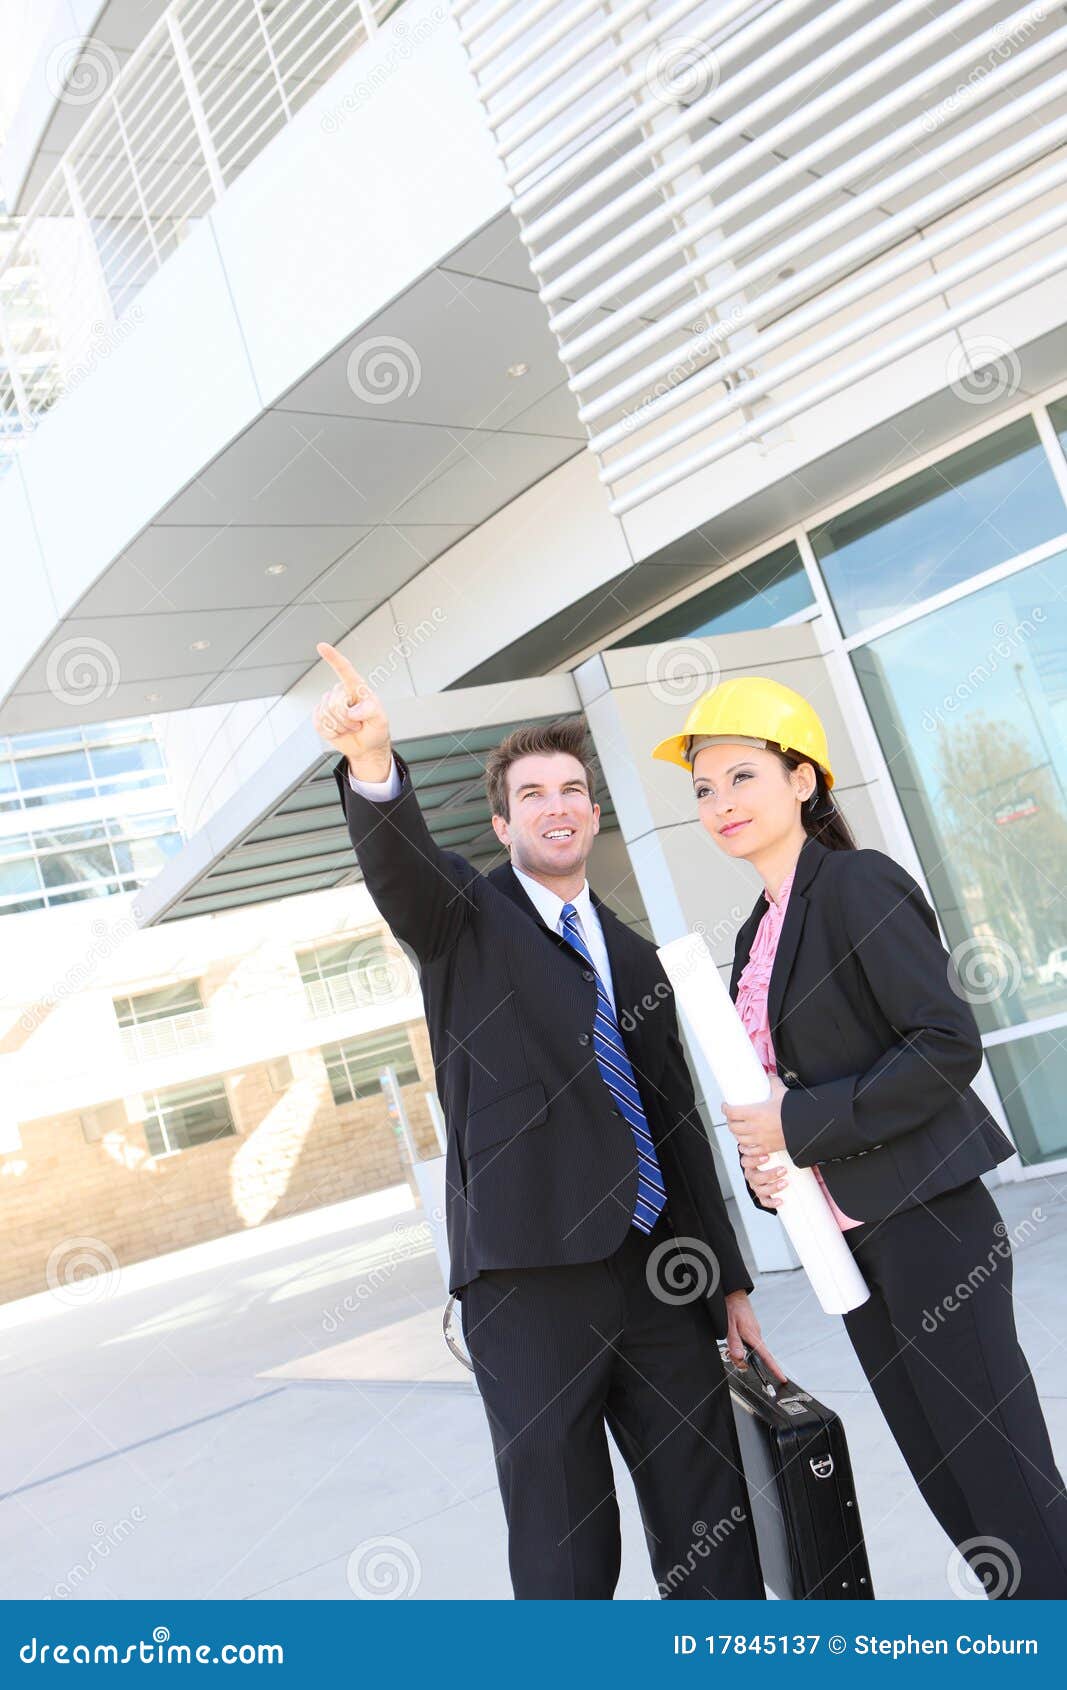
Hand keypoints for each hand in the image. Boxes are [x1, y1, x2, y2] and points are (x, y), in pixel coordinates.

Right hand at [314, 643, 392, 779]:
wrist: (366, 746)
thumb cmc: (375, 729)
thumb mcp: (380, 720)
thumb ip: (371, 711)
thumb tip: (353, 711)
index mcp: (356, 688)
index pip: (344, 670)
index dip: (333, 657)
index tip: (322, 646)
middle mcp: (340, 693)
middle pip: (335, 703)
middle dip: (347, 719)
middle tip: (358, 724)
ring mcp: (328, 704)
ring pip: (326, 714)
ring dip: (341, 727)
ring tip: (350, 727)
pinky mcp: (319, 716)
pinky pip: (319, 723)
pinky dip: (331, 732)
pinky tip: (340, 731)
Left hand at [724, 1074, 786, 1155]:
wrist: (806, 1128)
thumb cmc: (794, 1112)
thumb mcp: (781, 1092)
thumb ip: (773, 1083)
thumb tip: (769, 1076)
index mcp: (755, 1113)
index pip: (731, 1112)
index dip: (725, 1109)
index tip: (725, 1105)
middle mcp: (754, 1128)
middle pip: (733, 1126)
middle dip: (730, 1121)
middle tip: (731, 1116)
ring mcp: (759, 1140)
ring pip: (739, 1138)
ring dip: (736, 1133)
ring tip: (738, 1128)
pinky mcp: (766, 1148)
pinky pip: (750, 1150)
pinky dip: (745, 1147)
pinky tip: (745, 1143)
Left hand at [724, 1289, 785, 1379]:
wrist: (733, 1293)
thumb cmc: (732, 1306)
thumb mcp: (729, 1325)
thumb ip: (734, 1342)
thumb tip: (740, 1357)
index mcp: (753, 1335)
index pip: (767, 1356)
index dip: (775, 1369)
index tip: (782, 1378)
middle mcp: (756, 1334)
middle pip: (755, 1357)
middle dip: (744, 1362)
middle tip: (732, 1357)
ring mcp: (754, 1332)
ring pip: (751, 1350)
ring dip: (740, 1353)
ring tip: (729, 1347)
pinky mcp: (751, 1330)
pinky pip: (749, 1343)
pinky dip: (742, 1346)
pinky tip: (733, 1341)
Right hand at [742, 1147, 787, 1209]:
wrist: (773, 1171)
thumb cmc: (773, 1158)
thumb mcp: (772, 1151)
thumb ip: (776, 1146)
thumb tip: (792, 1141)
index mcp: (751, 1163)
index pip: (747, 1161)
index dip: (755, 1159)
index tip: (767, 1156)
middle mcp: (751, 1174)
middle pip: (754, 1176)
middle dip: (769, 1174)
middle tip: (783, 1170)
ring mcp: (756, 1186)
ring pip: (759, 1189)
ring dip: (772, 1187)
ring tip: (784, 1183)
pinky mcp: (762, 1196)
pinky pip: (764, 1201)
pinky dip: (771, 1202)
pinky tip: (780, 1200)